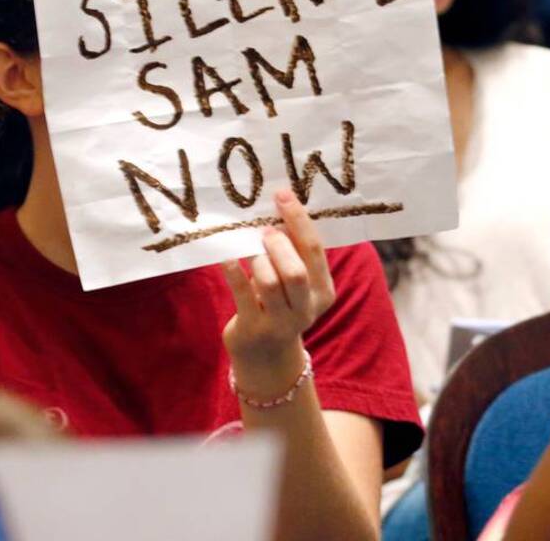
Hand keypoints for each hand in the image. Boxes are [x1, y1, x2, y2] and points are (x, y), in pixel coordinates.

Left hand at [222, 189, 335, 396]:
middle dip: (279, 245)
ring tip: (250, 250)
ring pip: (269, 282)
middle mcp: (306, 309)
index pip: (315, 251)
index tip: (282, 195)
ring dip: (257, 260)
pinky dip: (233, 271)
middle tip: (264, 230)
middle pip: (296, 272)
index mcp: (323, 291)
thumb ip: (294, 253)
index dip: (299, 220)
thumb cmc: (279, 304)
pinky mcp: (252, 329)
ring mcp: (280, 323)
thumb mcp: (296, 284)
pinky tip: (226, 257)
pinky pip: (240, 293)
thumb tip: (279, 205)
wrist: (265, 354)